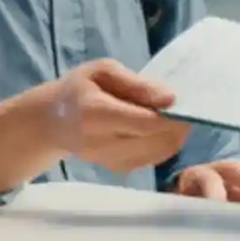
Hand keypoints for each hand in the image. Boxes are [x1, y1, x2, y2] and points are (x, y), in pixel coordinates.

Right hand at [47, 58, 190, 173]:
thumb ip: (137, 84)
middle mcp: (101, 143)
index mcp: (95, 113)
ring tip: (170, 116)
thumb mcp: (102, 71)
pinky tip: (158, 129)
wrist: (52, 122)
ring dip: (173, 135)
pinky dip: (163, 144)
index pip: (146, 123)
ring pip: (159, 153)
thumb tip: (171, 99)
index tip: (187, 102)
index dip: (172, 116)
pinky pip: (153, 159)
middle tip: (183, 107)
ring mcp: (109, 161)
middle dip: (177, 125)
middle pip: (156, 140)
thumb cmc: (79, 89)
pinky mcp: (118, 169)